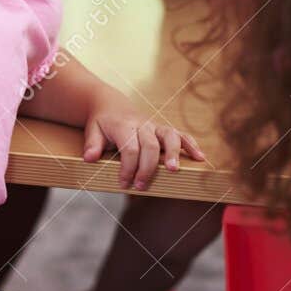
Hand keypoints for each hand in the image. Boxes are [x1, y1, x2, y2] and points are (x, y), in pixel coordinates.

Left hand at [82, 92, 203, 190]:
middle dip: (147, 167)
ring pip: (169, 136)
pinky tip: (200, 157)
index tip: (124, 183)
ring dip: (173, 153)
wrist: (110, 104)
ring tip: (174, 170)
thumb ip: (92, 145)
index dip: (128, 167)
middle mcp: (142, 125)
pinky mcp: (163, 130)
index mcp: (123, 126)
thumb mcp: (92, 131)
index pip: (130, 148)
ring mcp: (155, 126)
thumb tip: (90, 158)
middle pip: (150, 145)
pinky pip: (180, 135)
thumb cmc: (102, 122)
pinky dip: (190, 145)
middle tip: (141, 186)